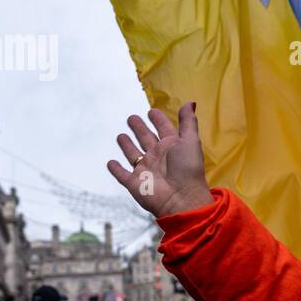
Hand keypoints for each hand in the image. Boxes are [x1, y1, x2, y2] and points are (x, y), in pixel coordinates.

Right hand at [107, 102, 212, 218]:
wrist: (181, 198)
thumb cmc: (188, 168)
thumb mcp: (190, 141)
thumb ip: (188, 122)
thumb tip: (190, 102)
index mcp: (171, 146)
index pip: (163, 128)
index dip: (158, 119)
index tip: (152, 111)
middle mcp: (157, 156)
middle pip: (146, 138)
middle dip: (139, 128)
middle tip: (131, 118)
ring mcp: (145, 170)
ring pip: (133, 154)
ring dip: (127, 146)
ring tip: (120, 136)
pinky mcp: (134, 183)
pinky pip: (122, 174)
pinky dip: (116, 169)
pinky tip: (110, 162)